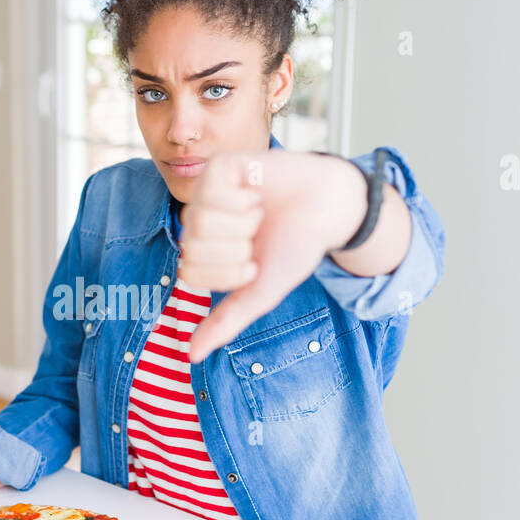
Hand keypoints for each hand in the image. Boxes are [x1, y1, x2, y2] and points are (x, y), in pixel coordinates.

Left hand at [180, 151, 365, 361]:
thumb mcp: (260, 292)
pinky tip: (256, 192)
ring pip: (199, 220)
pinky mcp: (220, 165)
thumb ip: (226, 322)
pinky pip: (211, 190)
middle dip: (235, 250)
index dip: (227, 274)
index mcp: (206, 251)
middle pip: (193, 247)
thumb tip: (192, 355)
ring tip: (259, 213)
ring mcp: (206, 192)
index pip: (190, 273)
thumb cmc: (295, 247)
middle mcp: (200, 221)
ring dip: (241, 223)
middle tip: (258, 236)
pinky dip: (241, 198)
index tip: (254, 263)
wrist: (329, 208)